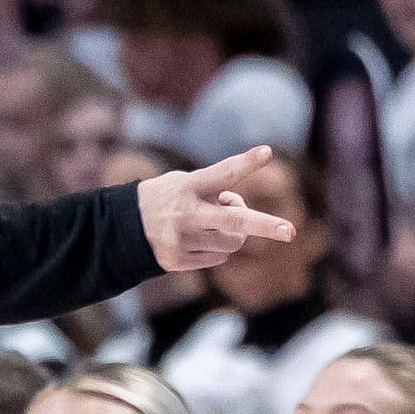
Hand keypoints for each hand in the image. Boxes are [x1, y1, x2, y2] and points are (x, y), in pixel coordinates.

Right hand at [137, 147, 297, 273]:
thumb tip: (244, 219)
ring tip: (212, 224)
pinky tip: (199, 240)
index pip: (223, 173)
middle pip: (233, 221)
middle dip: (265, 226)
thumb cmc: (166, 198)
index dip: (246, 163)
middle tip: (290, 232)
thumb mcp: (185, 182)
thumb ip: (216, 193)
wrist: (124, 227)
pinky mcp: (178, 260)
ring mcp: (182, 239)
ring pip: (233, 242)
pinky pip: (219, 257)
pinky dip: (217, 249)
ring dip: (234, 234)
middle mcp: (187, 213)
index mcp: (189, 186)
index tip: (267, 152)